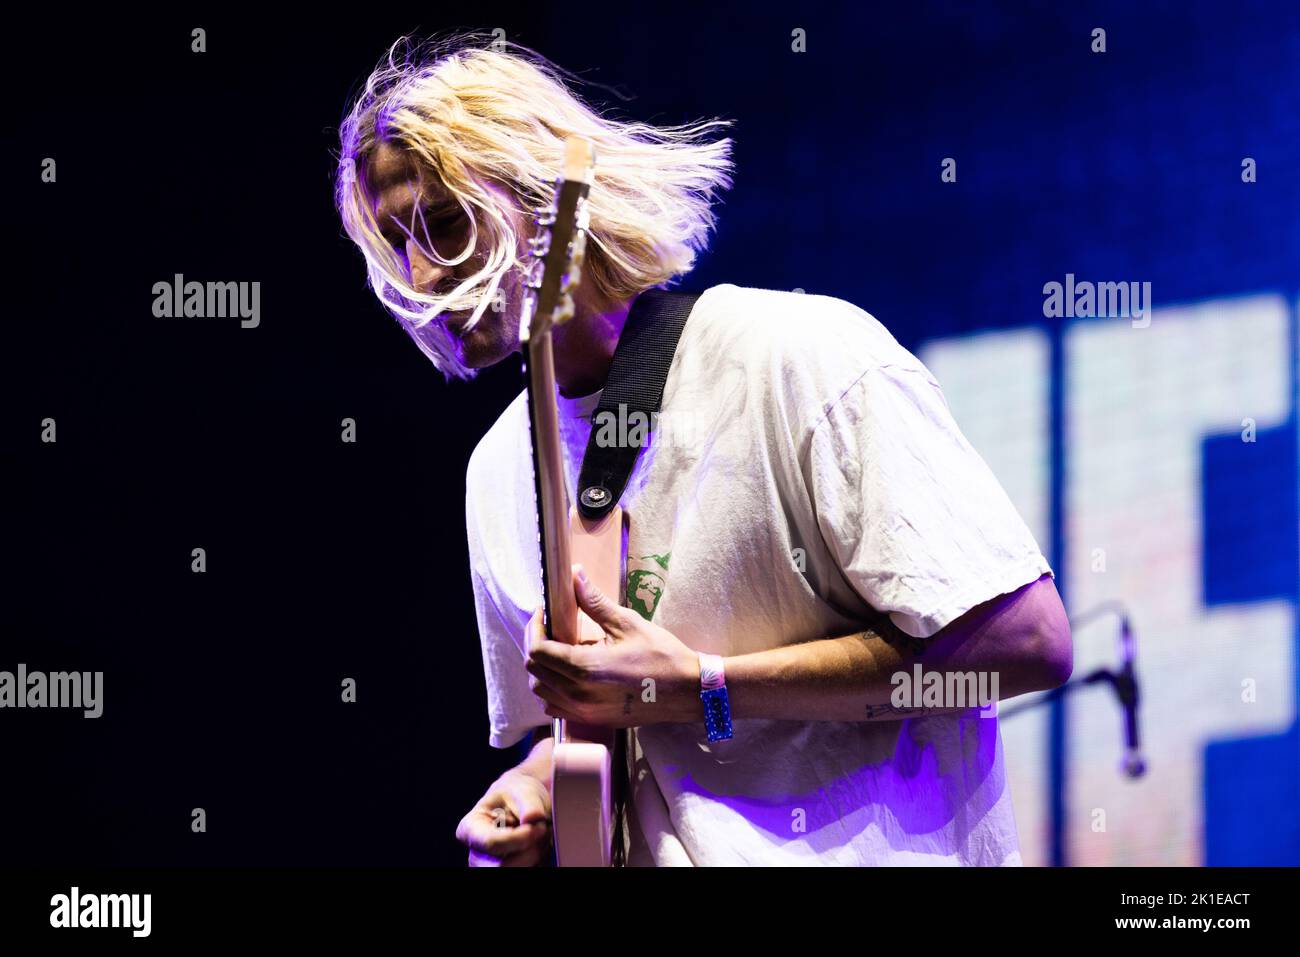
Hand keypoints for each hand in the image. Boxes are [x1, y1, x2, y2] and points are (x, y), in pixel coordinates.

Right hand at [455, 769, 551, 866]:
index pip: (492, 843)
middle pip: (504, 865)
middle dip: (530, 849)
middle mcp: (477, 854)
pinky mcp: (512, 870)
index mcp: (470, 829)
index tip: (539, 826)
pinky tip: (540, 842)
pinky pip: (532, 870)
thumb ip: (529, 803)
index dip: (520, 837)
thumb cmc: (517, 795)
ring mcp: (492, 867)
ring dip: (538, 852)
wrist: (524, 803)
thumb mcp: (522, 791)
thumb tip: (533, 817)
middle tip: (543, 828)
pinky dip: (541, 858)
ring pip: (521, 869)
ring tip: (541, 831)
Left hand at [524, 564, 699, 726]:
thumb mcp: (628, 624)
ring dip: (543, 669)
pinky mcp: (593, 720)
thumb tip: (575, 575)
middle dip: (536, 645)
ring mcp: (584, 712)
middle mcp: (579, 695)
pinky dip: (553, 690)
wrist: (688, 692)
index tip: (544, 612)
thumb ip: (594, 602)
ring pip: (541, 692)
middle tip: (550, 627)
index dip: (534, 628)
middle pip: (534, 671)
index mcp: (585, 668)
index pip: (537, 650)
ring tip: (560, 650)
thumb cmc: (662, 655)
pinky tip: (570, 674)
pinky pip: (556, 707)